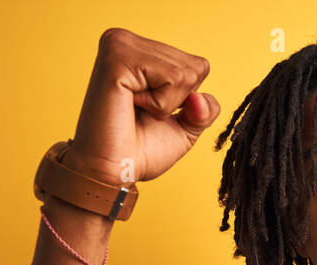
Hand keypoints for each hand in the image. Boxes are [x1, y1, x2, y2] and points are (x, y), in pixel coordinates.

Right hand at [62, 27, 219, 184]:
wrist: (112, 172)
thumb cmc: (139, 151)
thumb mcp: (184, 128)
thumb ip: (204, 109)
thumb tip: (200, 98)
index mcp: (138, 49)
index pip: (197, 65)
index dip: (184, 100)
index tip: (151, 111)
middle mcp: (125, 40)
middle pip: (195, 67)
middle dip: (177, 102)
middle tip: (141, 114)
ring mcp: (119, 45)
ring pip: (185, 73)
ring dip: (167, 104)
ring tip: (135, 110)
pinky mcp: (118, 58)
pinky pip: (172, 78)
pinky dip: (160, 104)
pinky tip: (131, 106)